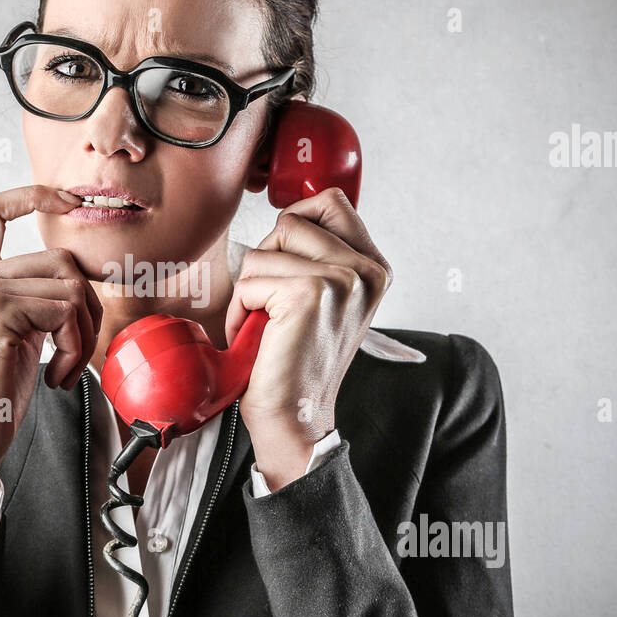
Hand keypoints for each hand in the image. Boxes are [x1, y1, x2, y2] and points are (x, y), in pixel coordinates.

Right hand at [0, 185, 99, 539]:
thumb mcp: (13, 334)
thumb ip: (31, 297)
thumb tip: (80, 278)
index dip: (33, 194)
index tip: (70, 199)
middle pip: (60, 259)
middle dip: (86, 307)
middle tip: (75, 353)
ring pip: (70, 284)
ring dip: (83, 332)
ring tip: (65, 368)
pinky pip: (67, 313)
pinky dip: (76, 349)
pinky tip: (57, 378)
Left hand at [223, 187, 392, 487]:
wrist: (296, 416)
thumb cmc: (298, 359)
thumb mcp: (326, 297)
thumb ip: (321, 253)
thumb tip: (291, 211)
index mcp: (375, 267)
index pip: (330, 201)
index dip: (295, 224)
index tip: (286, 266)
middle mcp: (366, 270)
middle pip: (290, 221)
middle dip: (267, 261)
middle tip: (275, 306)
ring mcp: (342, 279)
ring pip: (264, 250)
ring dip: (251, 290)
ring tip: (267, 325)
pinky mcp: (309, 293)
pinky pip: (250, 279)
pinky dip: (242, 310)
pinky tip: (259, 337)